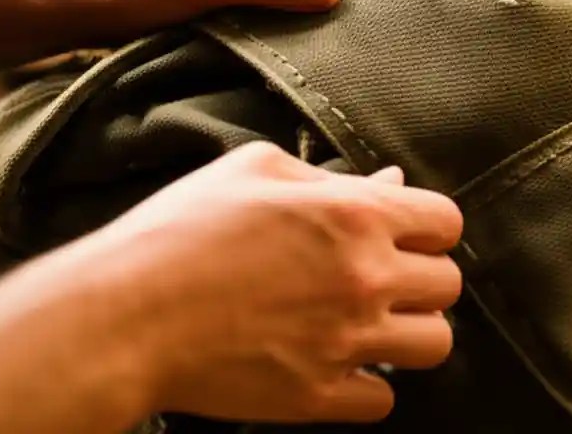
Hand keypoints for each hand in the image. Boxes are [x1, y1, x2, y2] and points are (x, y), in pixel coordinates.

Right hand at [82, 143, 463, 423]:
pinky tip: (337, 364)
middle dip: (421, 279)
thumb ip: (331, 178)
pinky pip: (384, 400)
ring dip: (409, 334)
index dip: (426, 228)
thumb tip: (390, 184)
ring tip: (371, 325)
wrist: (122, 316)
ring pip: (436, 345)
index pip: (446, 223)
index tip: (403, 235)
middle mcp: (365, 278)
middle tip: (382, 281)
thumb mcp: (252, 172)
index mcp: (354, 215)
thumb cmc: (179, 232)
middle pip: (449, 285)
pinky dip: (368, 386)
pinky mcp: (319, 396)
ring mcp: (347, 342)